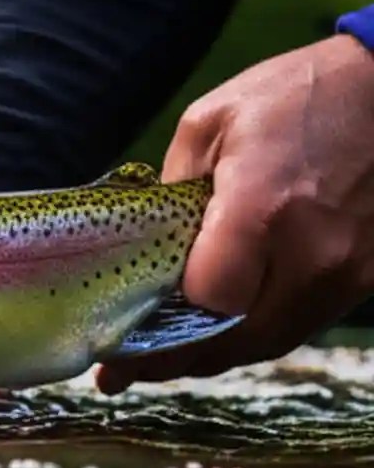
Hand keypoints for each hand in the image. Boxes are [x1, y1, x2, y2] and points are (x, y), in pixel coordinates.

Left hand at [98, 34, 373, 392]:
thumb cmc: (295, 95)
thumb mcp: (209, 123)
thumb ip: (173, 191)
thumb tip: (148, 243)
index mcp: (263, 209)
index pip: (207, 299)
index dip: (162, 321)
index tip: (118, 334)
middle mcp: (313, 253)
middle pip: (236, 339)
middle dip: (177, 360)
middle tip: (126, 371)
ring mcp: (350, 271)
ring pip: (271, 340)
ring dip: (216, 355)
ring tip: (165, 358)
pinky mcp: (369, 277)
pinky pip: (302, 322)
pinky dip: (256, 334)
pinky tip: (220, 331)